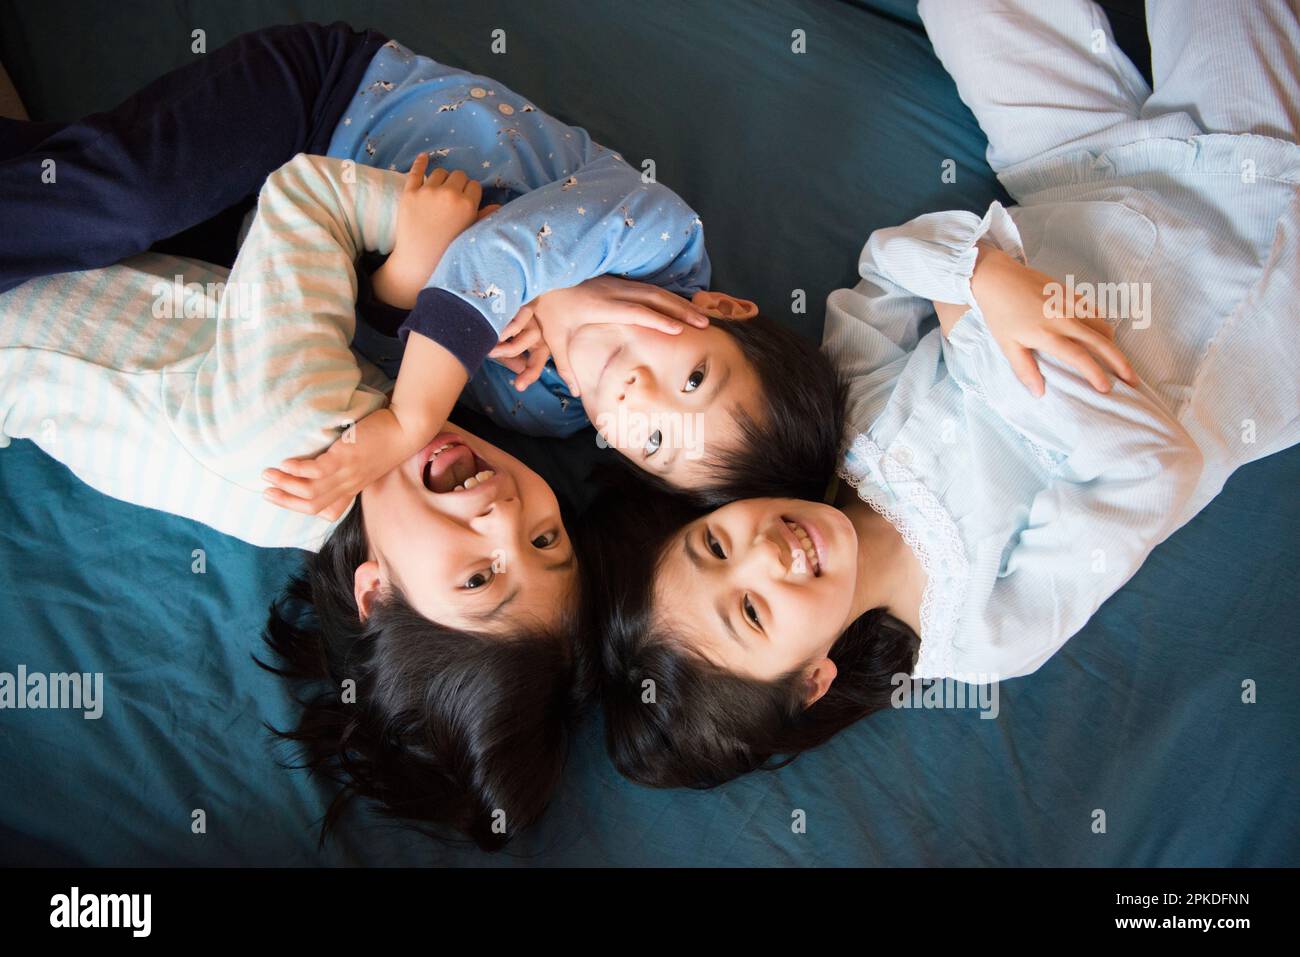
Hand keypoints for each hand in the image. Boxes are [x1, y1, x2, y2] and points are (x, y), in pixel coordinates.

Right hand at [261, 407, 410, 520]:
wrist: (407, 429)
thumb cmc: (386, 439)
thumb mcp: (368, 459)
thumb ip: (350, 465)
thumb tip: (332, 459)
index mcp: (353, 487)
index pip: (329, 510)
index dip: (307, 509)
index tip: (287, 499)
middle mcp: (348, 485)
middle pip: (312, 506)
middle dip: (285, 502)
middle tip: (265, 493)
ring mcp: (346, 474)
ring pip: (310, 492)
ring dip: (284, 486)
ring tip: (267, 475)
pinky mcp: (345, 459)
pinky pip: (316, 471)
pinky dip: (297, 470)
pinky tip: (284, 464)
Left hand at [370, 153, 499, 307]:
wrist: (418, 263)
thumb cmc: (448, 252)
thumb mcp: (470, 234)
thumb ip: (483, 217)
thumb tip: (497, 206)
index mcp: (467, 205)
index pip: (474, 185)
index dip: (471, 192)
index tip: (466, 200)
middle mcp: (448, 194)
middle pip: (458, 175)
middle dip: (458, 184)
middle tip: (453, 196)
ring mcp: (427, 192)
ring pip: (439, 172)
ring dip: (442, 178)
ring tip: (440, 189)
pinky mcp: (409, 193)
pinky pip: (416, 171)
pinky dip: (420, 162)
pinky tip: (424, 157)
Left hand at [492, 276, 709, 394]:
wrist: (540, 273)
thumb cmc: (547, 307)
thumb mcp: (554, 338)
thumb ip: (566, 366)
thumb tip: (576, 394)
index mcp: (598, 306)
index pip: (634, 312)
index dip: (658, 320)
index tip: (680, 329)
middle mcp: (612, 292)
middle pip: (653, 298)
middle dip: (681, 310)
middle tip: (705, 324)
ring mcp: (617, 283)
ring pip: (655, 290)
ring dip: (680, 303)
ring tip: (702, 317)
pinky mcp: (619, 281)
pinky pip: (649, 288)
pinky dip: (669, 297)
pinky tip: (684, 307)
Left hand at [954, 243, 1136, 396]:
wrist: (998, 278)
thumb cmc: (999, 314)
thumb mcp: (1007, 345)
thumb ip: (1024, 369)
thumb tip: (1039, 393)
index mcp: (1048, 334)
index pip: (1079, 357)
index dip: (1095, 373)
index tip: (1106, 388)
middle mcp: (1064, 319)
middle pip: (1101, 342)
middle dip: (1120, 362)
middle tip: (1132, 379)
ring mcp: (1070, 303)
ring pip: (1102, 325)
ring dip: (1114, 344)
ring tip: (1119, 361)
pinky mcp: (1070, 292)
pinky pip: (1094, 310)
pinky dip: (1102, 324)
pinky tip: (1103, 335)